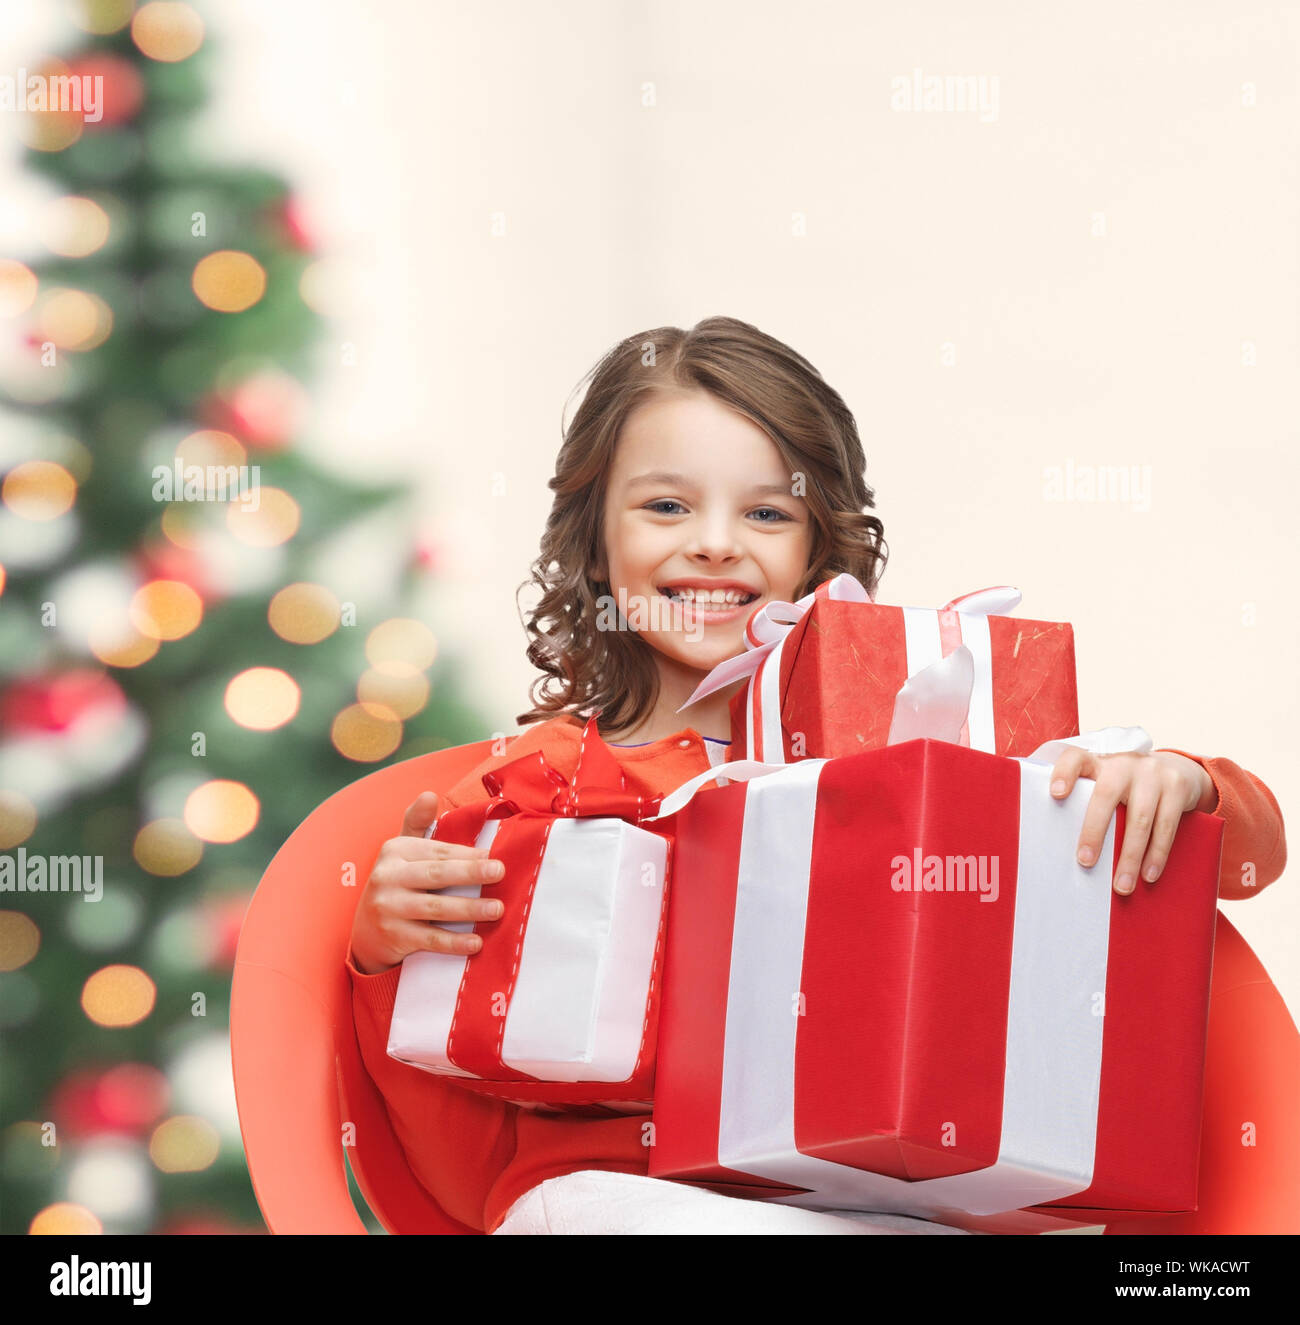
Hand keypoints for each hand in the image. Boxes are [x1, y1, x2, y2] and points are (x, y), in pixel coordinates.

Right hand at [348, 792, 505, 974]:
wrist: (366, 932)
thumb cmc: (397, 884)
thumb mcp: (402, 853)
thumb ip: (417, 824)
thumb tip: (429, 794)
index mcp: (395, 852)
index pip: (437, 851)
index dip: (467, 854)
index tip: (493, 856)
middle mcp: (387, 877)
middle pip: (436, 875)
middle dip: (471, 873)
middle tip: (500, 872)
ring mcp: (389, 908)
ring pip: (435, 907)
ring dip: (469, 909)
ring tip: (497, 909)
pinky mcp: (394, 936)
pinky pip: (429, 939)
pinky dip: (454, 942)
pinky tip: (476, 942)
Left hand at [1048, 750, 1214, 894]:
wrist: (1178, 769)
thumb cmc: (1127, 784)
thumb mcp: (1106, 780)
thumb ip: (1085, 797)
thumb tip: (1056, 843)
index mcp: (1099, 761)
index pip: (1075, 759)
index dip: (1064, 773)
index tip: (1055, 794)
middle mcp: (1124, 763)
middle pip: (1105, 795)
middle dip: (1094, 831)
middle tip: (1085, 862)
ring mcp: (1153, 774)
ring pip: (1139, 818)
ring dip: (1130, 856)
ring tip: (1122, 885)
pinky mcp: (1177, 787)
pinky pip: (1166, 826)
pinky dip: (1157, 854)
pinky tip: (1148, 874)